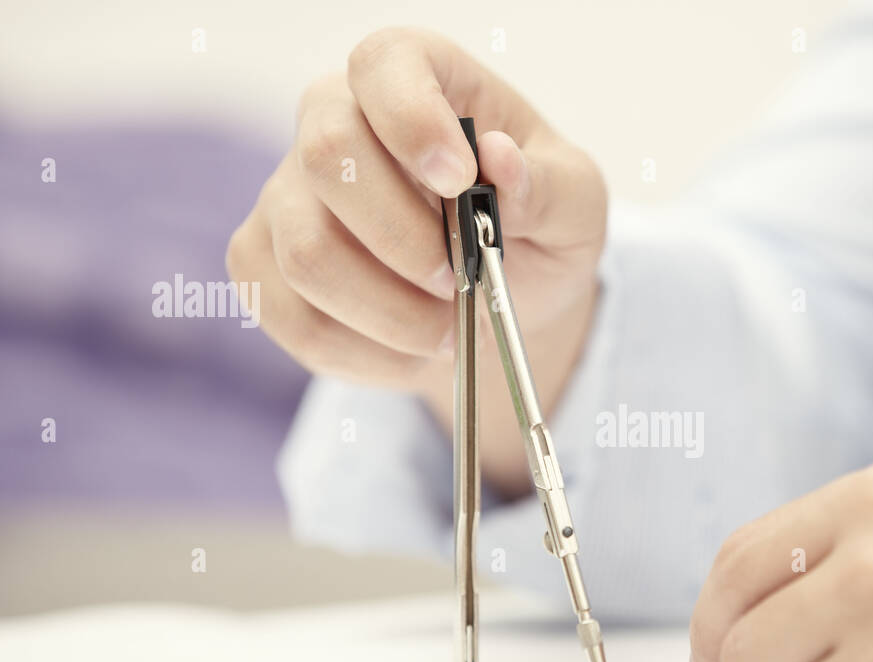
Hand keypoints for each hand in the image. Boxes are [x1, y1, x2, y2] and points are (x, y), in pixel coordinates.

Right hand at [226, 28, 606, 494]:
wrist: (506, 293)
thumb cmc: (537, 225)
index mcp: (416, 77)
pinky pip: (291, 317)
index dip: (413, 119)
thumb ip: (548, 185)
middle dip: (404, 241)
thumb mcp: (574, 203)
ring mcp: (288, 194)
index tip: (458, 179)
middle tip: (459, 281)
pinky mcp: (265, 264)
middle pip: (327, 158)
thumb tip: (501, 161)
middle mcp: (333, 120)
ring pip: (305, 254)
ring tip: (446, 330)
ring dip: (389, 313)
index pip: (384, 65)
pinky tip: (409, 353)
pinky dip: (363, 354)